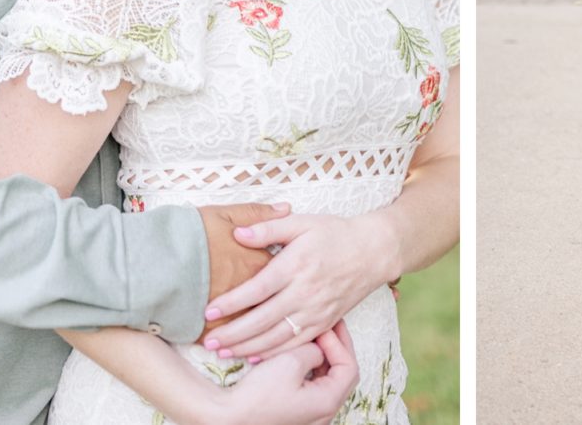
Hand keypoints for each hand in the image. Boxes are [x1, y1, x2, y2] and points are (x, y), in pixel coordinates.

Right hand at [191, 322, 357, 424]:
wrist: (226, 417)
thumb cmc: (258, 394)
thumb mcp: (291, 361)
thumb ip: (314, 349)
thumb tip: (319, 346)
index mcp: (327, 402)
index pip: (348, 366)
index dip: (339, 343)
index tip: (324, 327)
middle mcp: (323, 414)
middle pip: (340, 375)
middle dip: (334, 349)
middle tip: (325, 328)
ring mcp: (308, 417)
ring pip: (325, 381)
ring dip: (320, 358)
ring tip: (310, 338)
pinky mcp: (293, 414)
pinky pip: (310, 389)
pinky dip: (307, 370)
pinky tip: (295, 356)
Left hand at [202, 213, 390, 361]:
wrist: (373, 252)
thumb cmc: (335, 234)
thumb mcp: (303, 222)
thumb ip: (269, 228)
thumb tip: (238, 233)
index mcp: (296, 265)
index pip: (258, 289)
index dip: (232, 302)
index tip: (208, 312)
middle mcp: (305, 291)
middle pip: (263, 319)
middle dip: (233, 334)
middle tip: (208, 341)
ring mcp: (316, 311)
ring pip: (277, 337)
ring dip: (248, 348)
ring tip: (223, 352)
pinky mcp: (325, 322)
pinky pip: (296, 343)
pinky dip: (274, 354)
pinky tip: (255, 358)